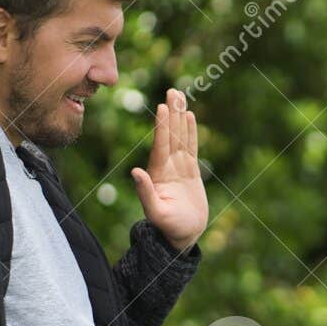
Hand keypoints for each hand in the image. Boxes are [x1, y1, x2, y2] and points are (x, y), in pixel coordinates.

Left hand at [131, 88, 206, 251]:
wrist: (182, 234)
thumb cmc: (169, 227)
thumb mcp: (156, 212)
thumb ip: (146, 193)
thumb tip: (135, 171)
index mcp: (157, 174)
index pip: (161, 145)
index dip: (162, 127)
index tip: (162, 107)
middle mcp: (166, 166)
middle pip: (170, 135)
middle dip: (172, 114)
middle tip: (173, 91)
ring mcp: (178, 167)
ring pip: (180, 137)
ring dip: (180, 117)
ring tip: (180, 96)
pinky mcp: (190, 170)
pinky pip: (191, 147)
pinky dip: (191, 132)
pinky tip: (190, 117)